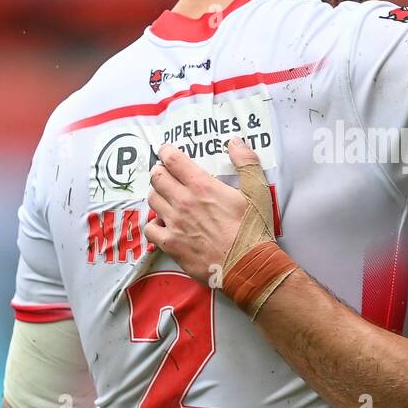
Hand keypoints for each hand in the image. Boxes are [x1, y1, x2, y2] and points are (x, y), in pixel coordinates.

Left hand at [145, 140, 258, 285]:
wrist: (248, 266)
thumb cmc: (253, 229)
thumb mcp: (257, 191)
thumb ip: (246, 162)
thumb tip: (235, 141)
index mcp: (201, 186)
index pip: (172, 160)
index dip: (166, 151)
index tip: (165, 151)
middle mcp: (183, 202)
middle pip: (157, 177)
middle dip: (160, 171)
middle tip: (166, 173)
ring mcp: (174, 224)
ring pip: (152, 200)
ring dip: (157, 194)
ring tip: (166, 196)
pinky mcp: (171, 244)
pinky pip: (150, 228)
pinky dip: (154, 223)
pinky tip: (164, 223)